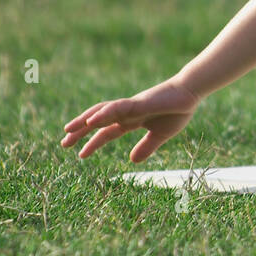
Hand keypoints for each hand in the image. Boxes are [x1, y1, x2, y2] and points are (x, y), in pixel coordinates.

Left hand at [61, 79, 200, 161]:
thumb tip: (132, 161)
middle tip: (63, 143)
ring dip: (84, 120)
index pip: (108, 132)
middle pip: (98, 121)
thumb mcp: (161, 135)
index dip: (93, 142)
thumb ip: (147, 147)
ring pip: (102, 112)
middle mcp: (127, 112)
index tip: (80, 154)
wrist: (191, 93)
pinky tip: (91, 120)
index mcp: (132, 120)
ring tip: (68, 130)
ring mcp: (132, 106)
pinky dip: (103, 113)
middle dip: (80, 131)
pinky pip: (117, 107)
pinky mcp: (139, 102)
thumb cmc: (178, 111)